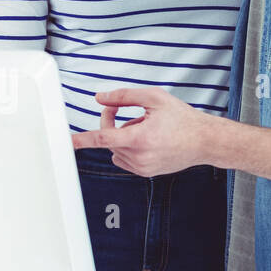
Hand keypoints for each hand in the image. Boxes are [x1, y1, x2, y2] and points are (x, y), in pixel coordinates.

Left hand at [71, 86, 213, 175]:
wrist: (204, 141)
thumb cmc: (182, 118)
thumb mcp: (154, 98)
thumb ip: (124, 96)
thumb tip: (100, 98)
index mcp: (141, 138)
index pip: (103, 139)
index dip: (82, 139)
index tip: (66, 142)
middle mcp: (140, 157)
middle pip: (108, 141)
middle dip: (110, 124)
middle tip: (118, 110)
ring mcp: (142, 168)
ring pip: (115, 150)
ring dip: (121, 137)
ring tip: (144, 127)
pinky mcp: (145, 173)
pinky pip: (124, 159)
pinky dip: (128, 148)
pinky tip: (147, 140)